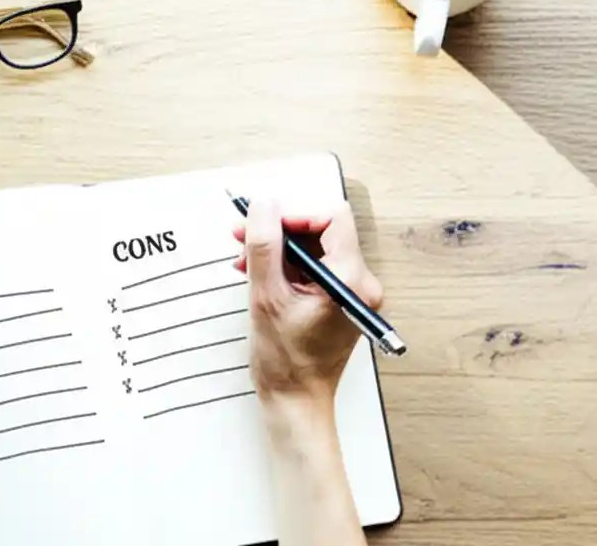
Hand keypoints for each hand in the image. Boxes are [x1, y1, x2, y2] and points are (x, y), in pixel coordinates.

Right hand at [231, 198, 383, 402]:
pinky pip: (312, 266)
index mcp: (350, 281)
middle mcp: (359, 283)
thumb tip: (264, 206)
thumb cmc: (286, 361)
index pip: (332, 219)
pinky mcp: (338, 298)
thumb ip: (264, 245)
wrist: (295, 398)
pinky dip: (285, 265)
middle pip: (321, 232)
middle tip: (244, 235)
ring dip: (277, 248)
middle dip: (279, 231)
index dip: (294, 214)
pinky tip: (259, 273)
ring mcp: (350, 291)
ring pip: (313, 248)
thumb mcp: (266, 296)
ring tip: (246, 259)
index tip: (265, 221)